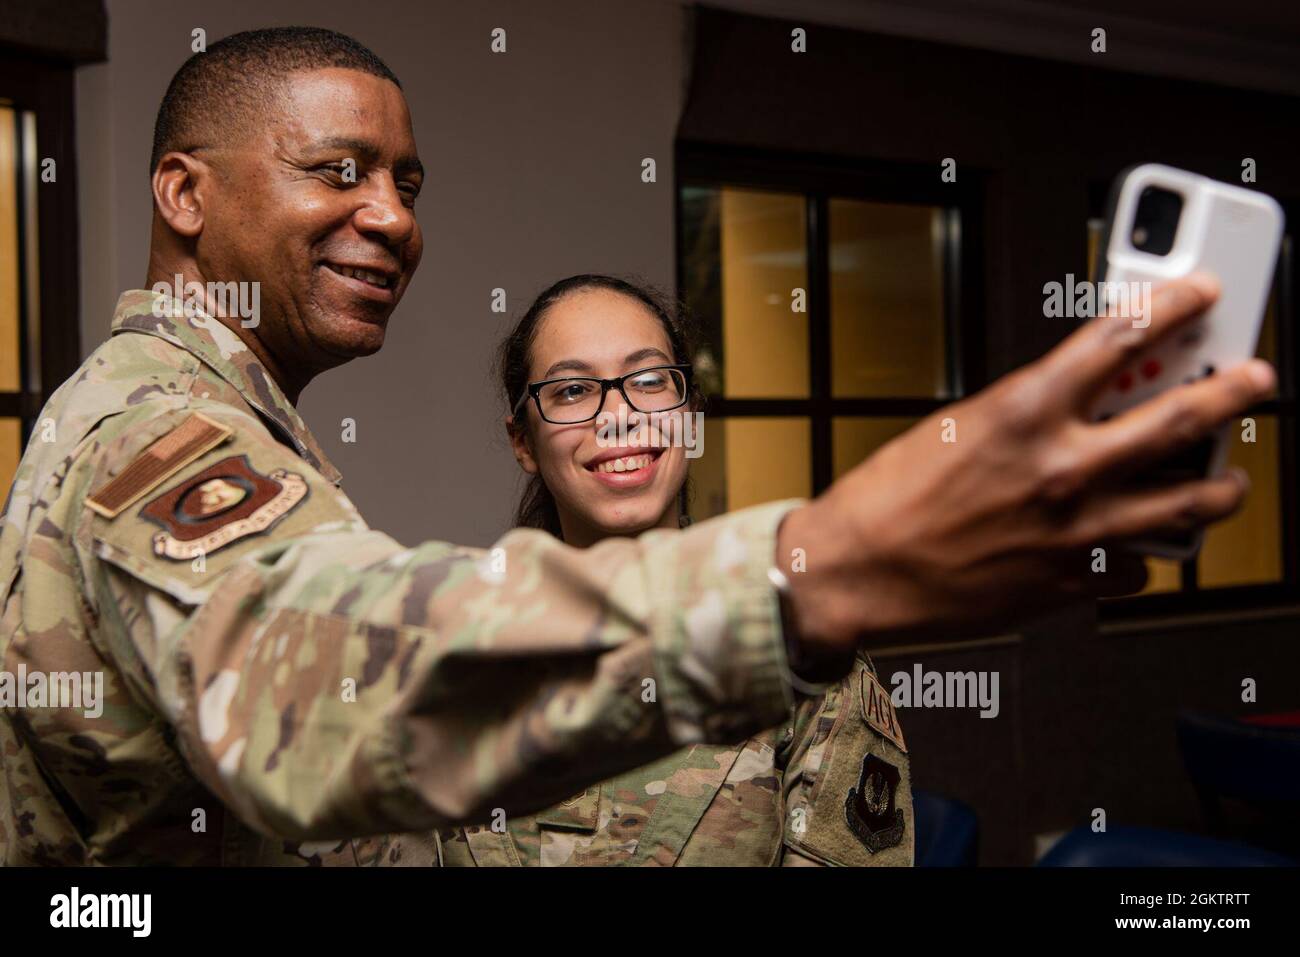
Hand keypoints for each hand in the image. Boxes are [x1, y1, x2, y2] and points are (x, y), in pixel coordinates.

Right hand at [779, 273, 1274, 659]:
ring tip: (1229, 479)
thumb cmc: (889, 500)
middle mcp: (1063, 467)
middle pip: (1184, 416)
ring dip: (1220, 485)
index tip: (1201, 295)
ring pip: (1188, 503)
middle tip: (1255, 377)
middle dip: (1235, 389)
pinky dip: (1145, 553)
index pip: (1122, 338)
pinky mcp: (1072, 582)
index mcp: (1025, 411)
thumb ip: (1030, 410)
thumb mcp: (958, 425)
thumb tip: (1084, 399)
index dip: (1174, 305)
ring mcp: (1077, 529)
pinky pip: (1139, 566)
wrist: (856, 573)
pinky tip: (1140, 546)